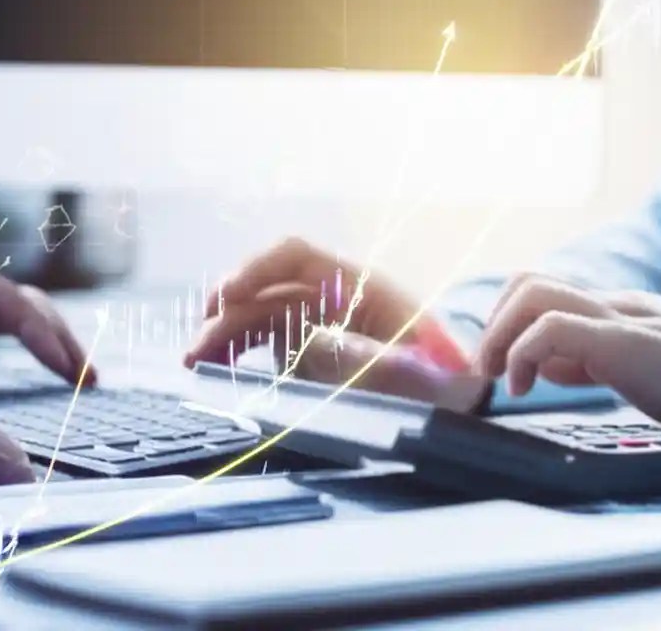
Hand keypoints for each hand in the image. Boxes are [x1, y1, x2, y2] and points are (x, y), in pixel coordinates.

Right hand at [185, 238, 487, 412]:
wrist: (466, 404)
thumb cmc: (447, 382)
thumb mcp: (412, 371)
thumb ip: (364, 355)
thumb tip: (311, 339)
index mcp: (359, 284)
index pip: (295, 256)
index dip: (257, 268)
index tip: (229, 295)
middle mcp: (333, 297)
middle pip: (267, 289)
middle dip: (228, 311)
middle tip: (198, 346)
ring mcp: (319, 324)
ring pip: (259, 316)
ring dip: (224, 333)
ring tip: (194, 361)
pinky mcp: (312, 353)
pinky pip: (265, 343)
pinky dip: (238, 351)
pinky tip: (217, 368)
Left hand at [473, 274, 660, 439]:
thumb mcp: (640, 368)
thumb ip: (593, 361)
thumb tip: (550, 367)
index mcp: (617, 310)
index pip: (544, 295)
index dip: (508, 326)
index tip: (500, 368)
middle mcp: (612, 304)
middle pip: (528, 280)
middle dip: (493, 323)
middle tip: (490, 371)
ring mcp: (617, 316)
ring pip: (531, 289)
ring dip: (497, 333)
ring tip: (500, 376)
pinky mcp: (622, 339)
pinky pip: (550, 326)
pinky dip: (522, 353)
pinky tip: (526, 389)